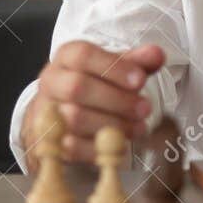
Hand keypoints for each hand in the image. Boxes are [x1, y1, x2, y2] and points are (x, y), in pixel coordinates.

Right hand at [24, 41, 166, 164]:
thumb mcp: (117, 67)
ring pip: (74, 118)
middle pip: (77, 87)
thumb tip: (157, 54)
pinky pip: (70, 145)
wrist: (64, 109)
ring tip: (139, 127)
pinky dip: (99, 147)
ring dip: (112, 124)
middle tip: (145, 108)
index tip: (141, 80)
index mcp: (66, 56)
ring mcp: (46, 110)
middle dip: (116, 99)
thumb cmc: (97, 82)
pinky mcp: (48, 139)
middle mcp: (51, 81)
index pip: (83, 55)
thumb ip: (137, 61)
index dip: (114, 67)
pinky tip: (121, 144)